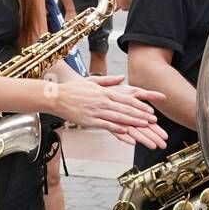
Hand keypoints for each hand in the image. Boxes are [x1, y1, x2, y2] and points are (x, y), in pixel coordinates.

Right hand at [51, 74, 166, 149]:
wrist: (56, 96)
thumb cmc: (74, 89)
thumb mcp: (92, 81)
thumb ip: (109, 81)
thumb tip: (122, 78)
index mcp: (105, 93)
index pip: (127, 99)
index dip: (140, 105)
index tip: (150, 110)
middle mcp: (102, 101)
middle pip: (126, 109)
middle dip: (141, 115)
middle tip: (153, 120)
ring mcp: (96, 111)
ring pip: (118, 117)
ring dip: (132, 122)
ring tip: (144, 126)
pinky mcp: (89, 120)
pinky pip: (105, 125)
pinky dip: (116, 128)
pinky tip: (126, 131)